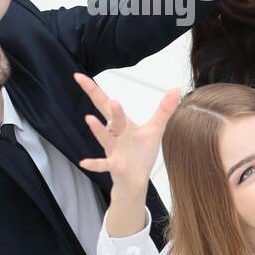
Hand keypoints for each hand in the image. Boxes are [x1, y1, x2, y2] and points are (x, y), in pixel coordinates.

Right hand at [74, 73, 179, 190]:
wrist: (135, 179)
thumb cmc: (142, 152)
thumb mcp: (155, 129)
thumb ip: (164, 110)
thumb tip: (176, 89)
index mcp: (122, 124)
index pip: (106, 103)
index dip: (94, 89)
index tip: (78, 75)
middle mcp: (115, 134)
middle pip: (107, 116)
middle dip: (104, 104)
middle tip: (108, 95)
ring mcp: (114, 150)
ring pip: (105, 138)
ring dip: (98, 129)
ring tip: (89, 118)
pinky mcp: (115, 165)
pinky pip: (104, 164)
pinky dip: (95, 164)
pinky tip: (84, 162)